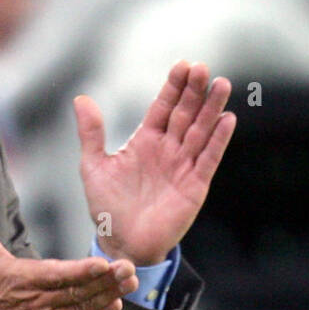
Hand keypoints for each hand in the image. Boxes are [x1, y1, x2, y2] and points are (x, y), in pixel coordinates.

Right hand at [0, 184, 137, 309]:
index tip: (103, 264)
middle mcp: (37, 301)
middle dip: (106, 281)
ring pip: (81, 308)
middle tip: (130, 268)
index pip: (56, 275)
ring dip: (108, 296)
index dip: (81, 271)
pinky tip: (116, 304)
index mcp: (23, 279)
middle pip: (77, 291)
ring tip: (131, 283)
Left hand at [77, 61, 235, 264]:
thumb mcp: (94, 167)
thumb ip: (91, 134)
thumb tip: (81, 99)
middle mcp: (168, 150)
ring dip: (211, 108)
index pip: (163, 107)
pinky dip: (218, 140)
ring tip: (222, 84)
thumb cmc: (108, 209)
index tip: (182, 65)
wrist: (122, 244)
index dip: (173, 87)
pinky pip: (209, 159)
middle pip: (185, 114)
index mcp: (146, 141)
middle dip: (194, 91)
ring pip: (201, 131)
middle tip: (202, 68)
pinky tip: (227, 119)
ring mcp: (183, 166)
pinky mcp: (195, 186)